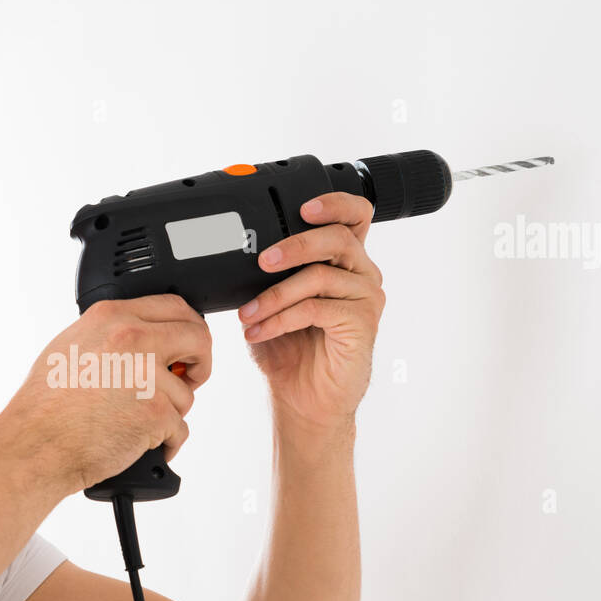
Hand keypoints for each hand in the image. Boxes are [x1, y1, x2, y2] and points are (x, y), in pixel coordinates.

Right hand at [3, 293, 211, 493]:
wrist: (35, 445)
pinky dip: (166, 443)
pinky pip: (180, 429)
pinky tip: (139, 443)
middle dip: (200, 362)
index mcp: (112, 317)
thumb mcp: (72, 346)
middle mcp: (132, 339)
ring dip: (170, 413)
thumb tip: (143, 338)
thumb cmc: (45, 406)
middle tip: (189, 379)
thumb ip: (111, 334)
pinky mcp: (156, 413)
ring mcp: (147, 376)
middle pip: (198, 339)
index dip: (188, 329)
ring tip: (134, 423)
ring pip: (186, 394)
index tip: (186, 347)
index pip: (174, 307)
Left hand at [237, 192, 385, 429]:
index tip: (301, 206)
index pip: (354, 215)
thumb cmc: (290, 349)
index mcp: (344, 260)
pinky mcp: (362, 324)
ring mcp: (366, 298)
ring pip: (320, 276)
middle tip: (262, 261)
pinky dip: (280, 318)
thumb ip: (266, 273)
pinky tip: (259, 330)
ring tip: (247, 314)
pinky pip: (317, 308)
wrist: (303, 398)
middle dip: (294, 245)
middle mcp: (361, 274)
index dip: (334, 202)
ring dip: (275, 294)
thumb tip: (234, 252)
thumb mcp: (271, 301)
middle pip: (337, 238)